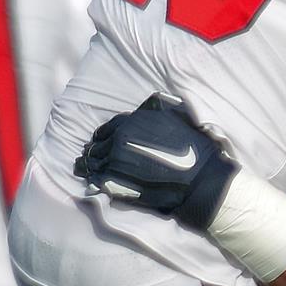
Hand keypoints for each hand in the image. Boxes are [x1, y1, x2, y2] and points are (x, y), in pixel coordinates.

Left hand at [75, 94, 239, 229]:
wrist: (200, 179)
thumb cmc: (194, 149)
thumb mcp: (178, 116)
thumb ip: (159, 109)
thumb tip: (151, 103)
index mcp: (134, 121)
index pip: (109, 127)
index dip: (105, 135)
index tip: (102, 141)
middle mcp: (121, 137)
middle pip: (99, 144)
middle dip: (95, 150)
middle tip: (90, 156)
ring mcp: (116, 160)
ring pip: (93, 162)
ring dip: (90, 165)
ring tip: (85, 169)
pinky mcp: (116, 182)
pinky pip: (97, 179)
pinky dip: (94, 180)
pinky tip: (93, 182)